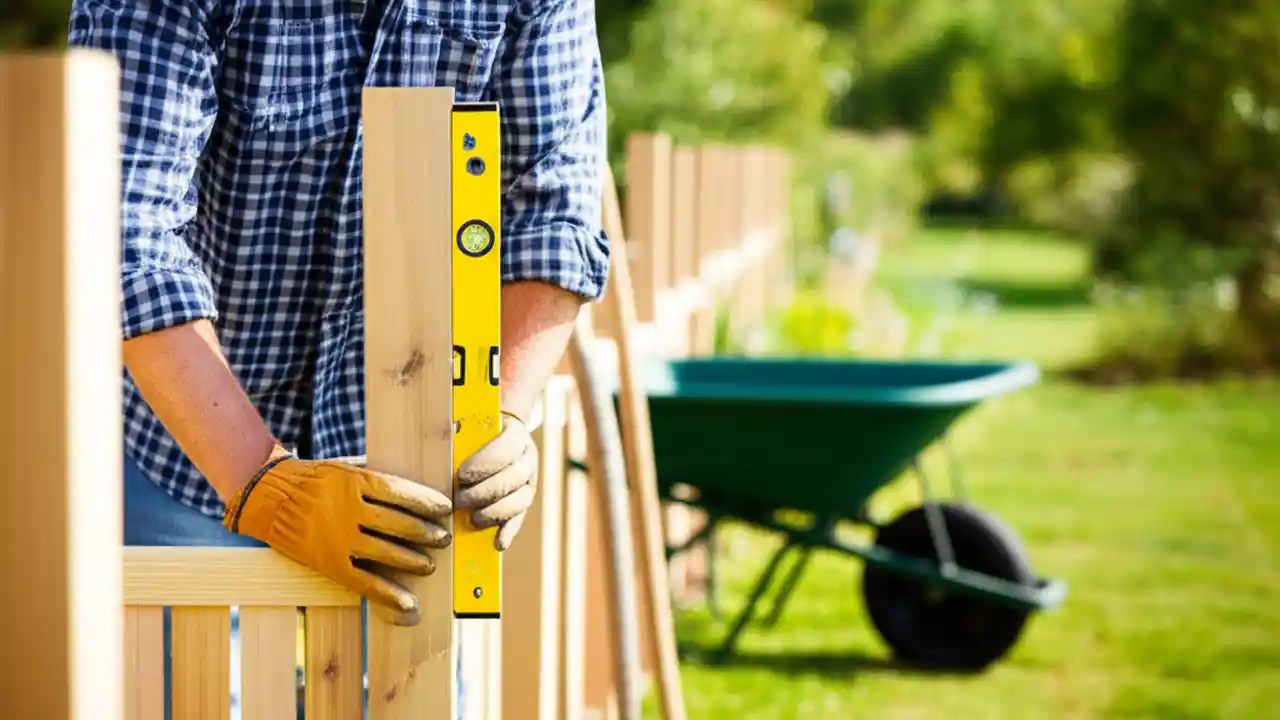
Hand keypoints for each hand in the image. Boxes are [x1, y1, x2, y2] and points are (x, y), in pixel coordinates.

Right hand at [222, 446, 451, 625]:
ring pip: (387, 553)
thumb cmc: (312, 480)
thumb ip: (374, 478)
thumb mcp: (345, 468)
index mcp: (357, 483)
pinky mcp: (330, 563)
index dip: (428, 502)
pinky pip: (364, 582)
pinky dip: (388, 593)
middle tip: (444, 538)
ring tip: (429, 565)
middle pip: (400, 524)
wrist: (269, 497)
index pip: (402, 493)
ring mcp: (340, 538)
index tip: (446, 509)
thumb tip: (411, 488)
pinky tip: (407, 602)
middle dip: (427, 533)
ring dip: (414, 561)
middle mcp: (351, 511)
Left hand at [456, 411, 537, 550]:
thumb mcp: (469, 425)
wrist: (500, 436)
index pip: (505, 449)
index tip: (461, 476)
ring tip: (473, 520)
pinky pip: (520, 517)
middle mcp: (527, 458)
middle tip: (460, 501)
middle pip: (512, 477)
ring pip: (520, 500)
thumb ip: (456, 432)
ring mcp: (529, 481)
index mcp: (516, 435)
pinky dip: (509, 531)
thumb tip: (436, 437)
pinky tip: (498, 542)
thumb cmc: (476, 433)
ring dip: (495, 512)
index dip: (484, 464)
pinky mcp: (524, 500)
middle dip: (484, 492)